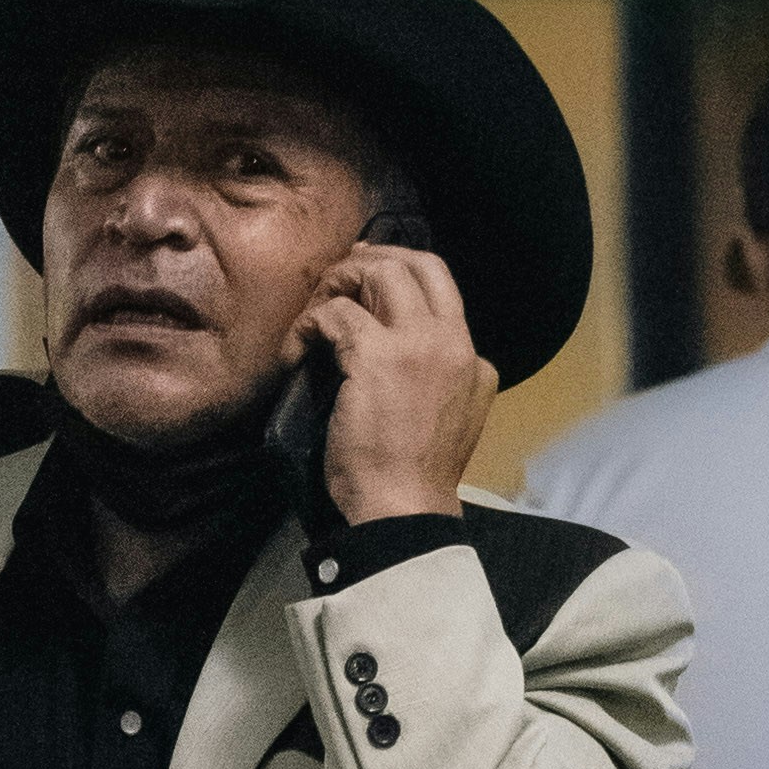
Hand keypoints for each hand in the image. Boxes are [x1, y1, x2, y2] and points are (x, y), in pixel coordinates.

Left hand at [305, 242, 499, 524]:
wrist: (404, 508)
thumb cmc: (417, 476)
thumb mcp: (452, 417)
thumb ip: (445, 376)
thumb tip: (411, 350)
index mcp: (474, 359)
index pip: (443, 287)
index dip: (402, 270)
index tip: (369, 273)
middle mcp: (453, 342)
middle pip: (419, 264)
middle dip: (374, 260)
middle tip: (339, 274)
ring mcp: (417, 345)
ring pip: (379, 275)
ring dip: (339, 283)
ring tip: (314, 311)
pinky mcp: (375, 356)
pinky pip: (335, 314)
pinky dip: (308, 325)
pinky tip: (294, 352)